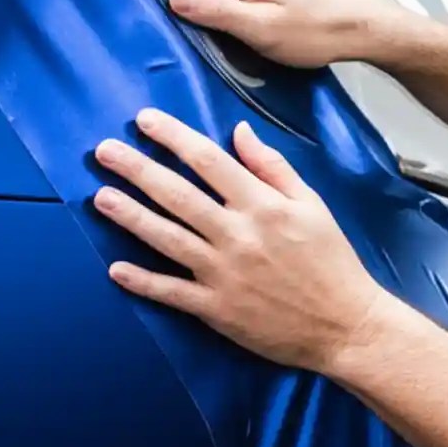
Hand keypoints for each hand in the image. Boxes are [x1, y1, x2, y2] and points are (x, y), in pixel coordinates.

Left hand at [92, 108, 393, 373]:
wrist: (347, 326)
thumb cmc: (331, 261)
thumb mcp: (311, 204)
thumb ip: (271, 166)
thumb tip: (238, 130)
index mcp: (262, 205)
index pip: (208, 160)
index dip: (172, 136)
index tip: (144, 120)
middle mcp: (238, 235)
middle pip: (177, 194)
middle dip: (136, 169)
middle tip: (103, 151)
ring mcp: (224, 273)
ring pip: (167, 238)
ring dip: (130, 216)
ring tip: (99, 196)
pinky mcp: (217, 309)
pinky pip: (172, 292)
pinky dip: (143, 282)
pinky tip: (116, 269)